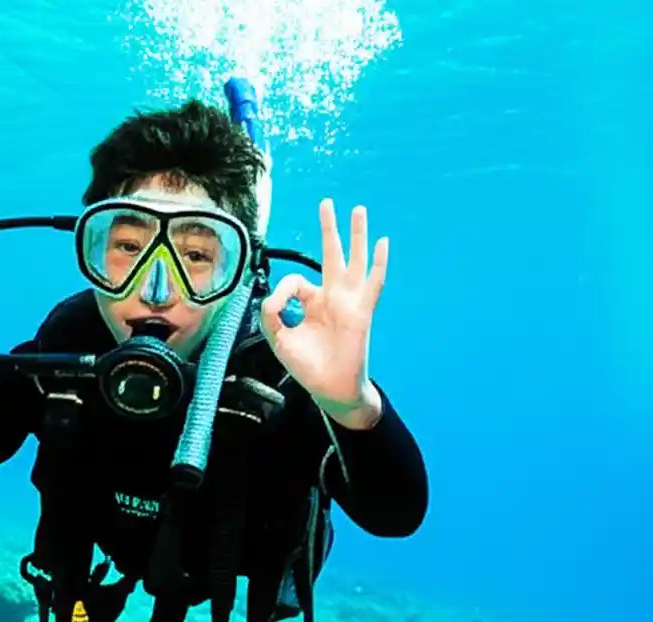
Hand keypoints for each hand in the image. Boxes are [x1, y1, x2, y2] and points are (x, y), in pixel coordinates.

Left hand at [259, 200, 387, 420]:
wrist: (330, 388)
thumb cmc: (308, 366)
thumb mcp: (279, 338)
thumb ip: (270, 314)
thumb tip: (271, 295)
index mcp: (312, 302)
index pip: (296, 280)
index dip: (282, 291)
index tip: (277, 309)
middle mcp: (332, 297)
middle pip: (331, 254)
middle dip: (329, 228)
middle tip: (327, 202)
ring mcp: (348, 301)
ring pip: (354, 260)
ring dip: (357, 234)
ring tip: (359, 209)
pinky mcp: (362, 311)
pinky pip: (373, 283)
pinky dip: (379, 263)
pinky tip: (383, 243)